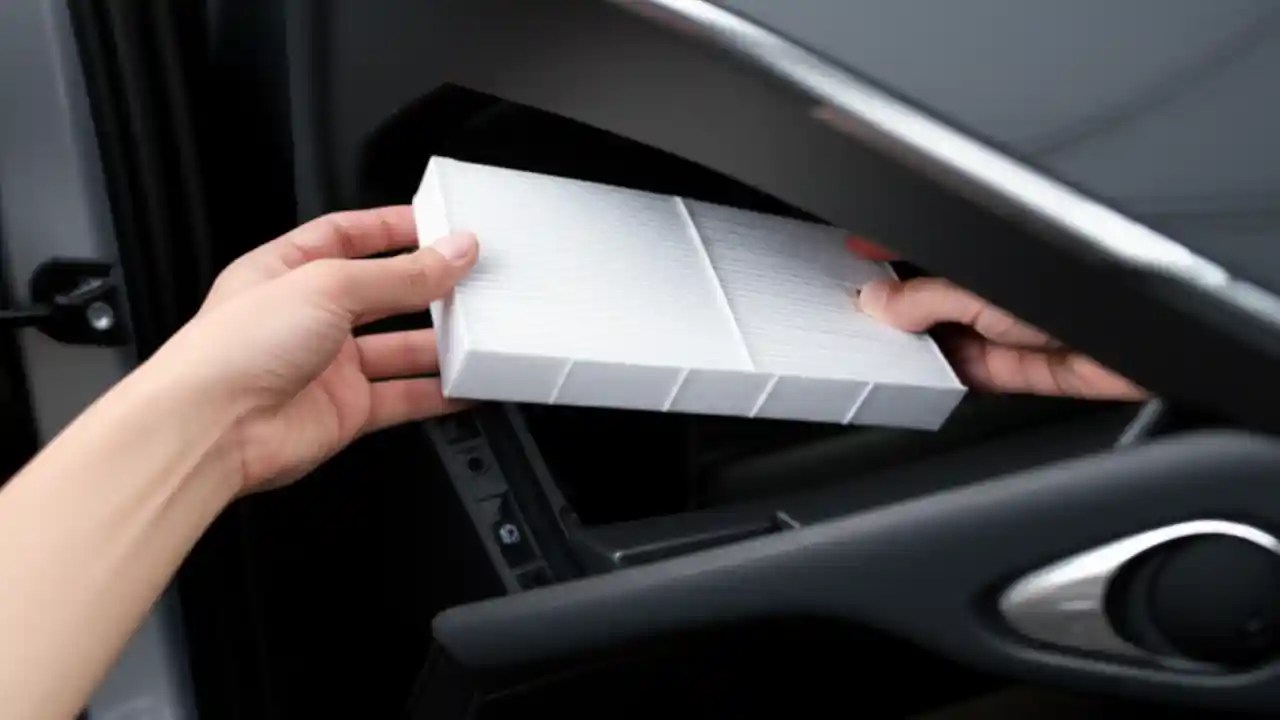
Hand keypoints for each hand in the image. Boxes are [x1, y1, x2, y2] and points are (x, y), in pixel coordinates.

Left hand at [155, 206, 477, 492]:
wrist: (211, 431)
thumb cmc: (234, 350)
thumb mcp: (328, 286)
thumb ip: (399, 274)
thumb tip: (452, 253)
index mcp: (286, 270)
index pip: (346, 237)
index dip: (391, 228)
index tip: (438, 225)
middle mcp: (307, 317)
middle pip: (381, 293)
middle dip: (426, 286)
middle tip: (471, 279)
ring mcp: (327, 366)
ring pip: (398, 347)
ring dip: (438, 341)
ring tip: (478, 331)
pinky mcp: (344, 410)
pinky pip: (403, 397)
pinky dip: (437, 392)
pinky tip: (465, 385)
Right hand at [847, 237, 1146, 400]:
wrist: (1146, 340)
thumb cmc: (1087, 286)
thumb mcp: (982, 289)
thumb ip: (927, 297)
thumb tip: (883, 302)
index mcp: (992, 244)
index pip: (927, 244)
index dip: (889, 248)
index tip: (856, 252)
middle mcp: (1003, 283)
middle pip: (934, 294)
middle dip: (900, 306)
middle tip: (863, 315)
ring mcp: (1014, 326)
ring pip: (949, 337)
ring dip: (923, 347)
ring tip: (893, 351)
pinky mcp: (1024, 368)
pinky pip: (974, 374)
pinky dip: (952, 377)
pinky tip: (932, 377)